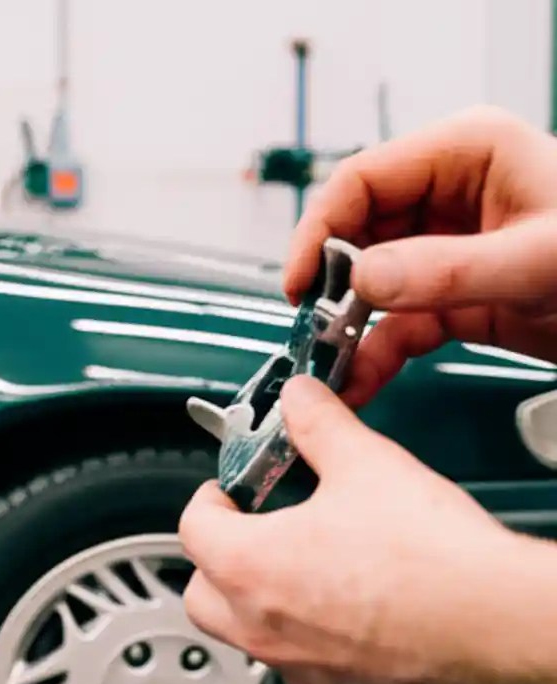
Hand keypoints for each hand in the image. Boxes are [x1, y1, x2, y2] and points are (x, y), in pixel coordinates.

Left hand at [178, 375, 556, 683]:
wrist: (501, 630)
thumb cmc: (435, 563)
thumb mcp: (367, 464)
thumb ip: (319, 424)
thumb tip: (300, 400)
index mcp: (248, 567)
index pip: (193, 526)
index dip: (211, 496)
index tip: (233, 486)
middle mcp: (260, 628)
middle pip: (203, 592)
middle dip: (220, 556)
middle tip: (256, 527)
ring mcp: (299, 669)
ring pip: (249, 633)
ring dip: (260, 599)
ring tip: (307, 565)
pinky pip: (302, 664)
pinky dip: (309, 637)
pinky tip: (352, 609)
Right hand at [284, 106, 556, 406]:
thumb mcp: (538, 261)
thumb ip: (446, 270)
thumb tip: (363, 281)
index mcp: (466, 153)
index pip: (362, 179)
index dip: (320, 229)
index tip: (300, 280)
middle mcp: (452, 195)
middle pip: (359, 234)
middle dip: (331, 286)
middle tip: (312, 328)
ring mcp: (453, 248)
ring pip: (374, 284)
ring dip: (349, 328)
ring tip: (329, 364)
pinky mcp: (460, 294)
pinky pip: (401, 322)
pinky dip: (378, 353)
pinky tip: (361, 378)